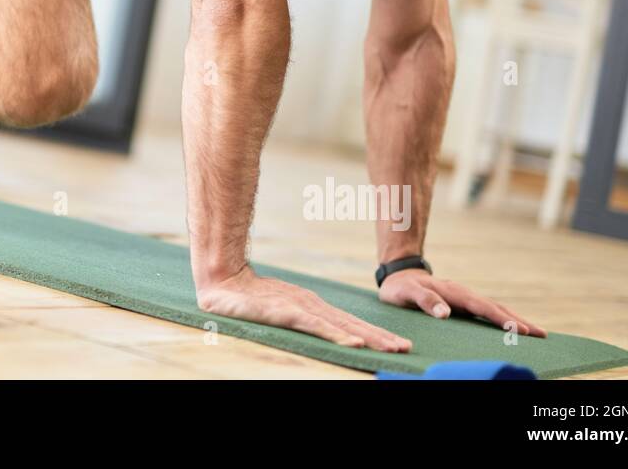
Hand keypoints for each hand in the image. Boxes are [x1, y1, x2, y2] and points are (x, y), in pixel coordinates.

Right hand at [197, 266, 411, 351]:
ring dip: (367, 337)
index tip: (396, 343)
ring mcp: (300, 308)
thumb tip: (319, 329)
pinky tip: (353, 342)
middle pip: (352, 324)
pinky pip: (316, 326)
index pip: (349, 323)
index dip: (374, 333)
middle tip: (405, 348)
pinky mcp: (286, 312)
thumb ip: (297, 318)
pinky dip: (337, 335)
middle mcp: (312, 305)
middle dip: (380, 337)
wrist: (222, 280)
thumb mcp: (279, 308)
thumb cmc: (247, 297)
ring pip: (341, 326)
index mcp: (312, 306)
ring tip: (389, 348)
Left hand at [378, 270, 547, 336]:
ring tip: (536, 332)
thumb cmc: (400, 287)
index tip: (520, 329)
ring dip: (515, 320)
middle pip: (495, 308)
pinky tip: (513, 328)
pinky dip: (503, 319)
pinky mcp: (464, 303)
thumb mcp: (406, 292)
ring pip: (495, 308)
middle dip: (518, 321)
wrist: (398, 275)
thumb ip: (424, 300)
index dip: (500, 319)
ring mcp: (465, 298)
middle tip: (541, 334)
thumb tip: (445, 314)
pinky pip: (487, 311)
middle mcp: (463, 294)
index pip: (481, 307)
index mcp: (453, 292)